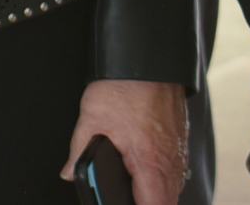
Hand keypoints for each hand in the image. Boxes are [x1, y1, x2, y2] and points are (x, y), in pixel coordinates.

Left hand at [63, 78, 188, 204]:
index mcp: (149, 161)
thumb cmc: (126, 85)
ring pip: (173, 187)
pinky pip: (176, 169)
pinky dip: (163, 176)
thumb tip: (70, 172)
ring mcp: (178, 150)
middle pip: (167, 201)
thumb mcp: (92, 118)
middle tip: (127, 198)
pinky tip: (146, 169)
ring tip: (136, 189)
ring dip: (157, 192)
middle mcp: (170, 160)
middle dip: (147, 203)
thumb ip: (79, 151)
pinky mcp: (179, 138)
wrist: (147, 58)